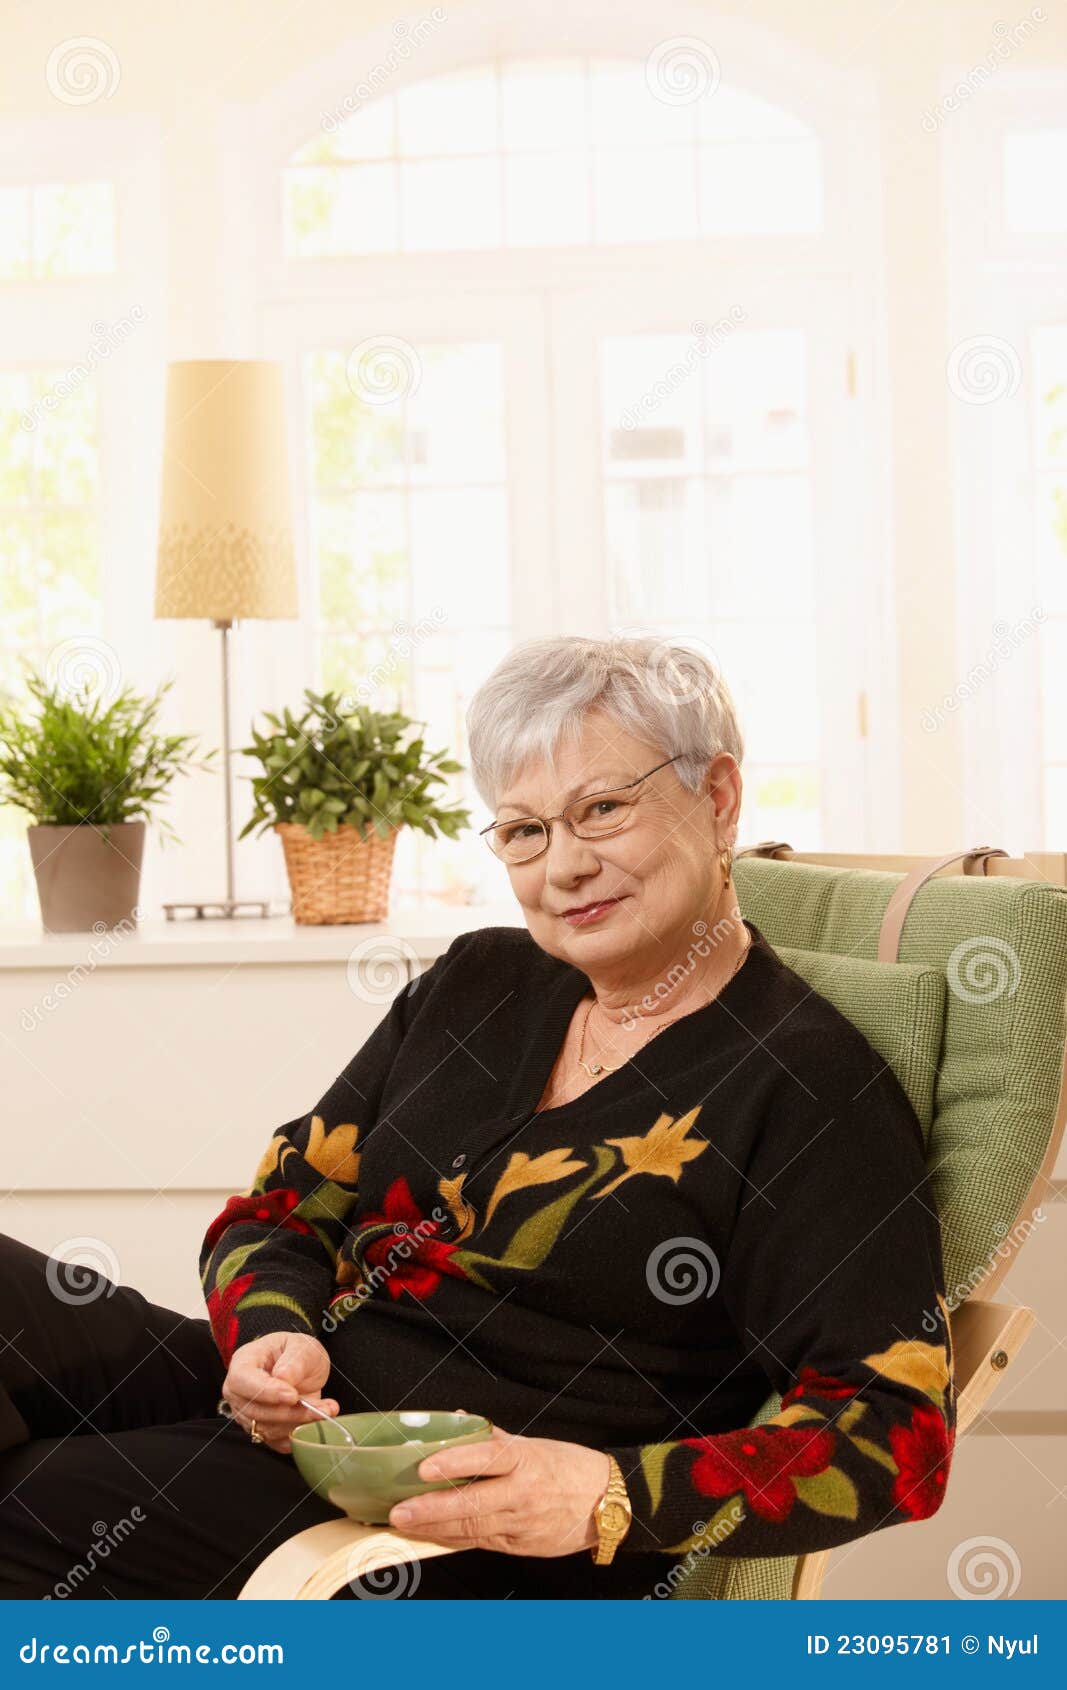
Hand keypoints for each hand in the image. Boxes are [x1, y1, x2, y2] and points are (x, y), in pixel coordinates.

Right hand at [222, 1331, 337, 1454]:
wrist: (302, 1369)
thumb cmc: (296, 1352)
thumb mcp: (302, 1347)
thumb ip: (294, 1361)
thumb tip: (283, 1378)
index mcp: (242, 1363)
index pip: (242, 1381)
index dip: (267, 1392)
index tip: (293, 1396)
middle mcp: (238, 1392)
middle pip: (256, 1411)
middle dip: (291, 1412)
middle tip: (322, 1407)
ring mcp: (246, 1414)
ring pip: (267, 1429)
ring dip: (299, 1424)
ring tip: (326, 1410)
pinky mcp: (260, 1431)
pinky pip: (276, 1442)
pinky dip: (298, 1435)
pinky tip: (316, 1421)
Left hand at [387, 1424, 611, 1557]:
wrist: (607, 1502)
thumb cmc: (568, 1467)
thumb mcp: (534, 1445)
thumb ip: (494, 1438)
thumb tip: (456, 1419)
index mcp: (526, 1459)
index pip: (487, 1457)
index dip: (455, 1461)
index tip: (424, 1467)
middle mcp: (523, 1493)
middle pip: (472, 1503)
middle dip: (431, 1509)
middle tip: (399, 1510)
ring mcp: (521, 1523)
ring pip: (472, 1528)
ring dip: (435, 1527)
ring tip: (405, 1523)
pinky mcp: (520, 1546)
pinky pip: (481, 1542)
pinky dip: (453, 1539)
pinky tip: (432, 1535)